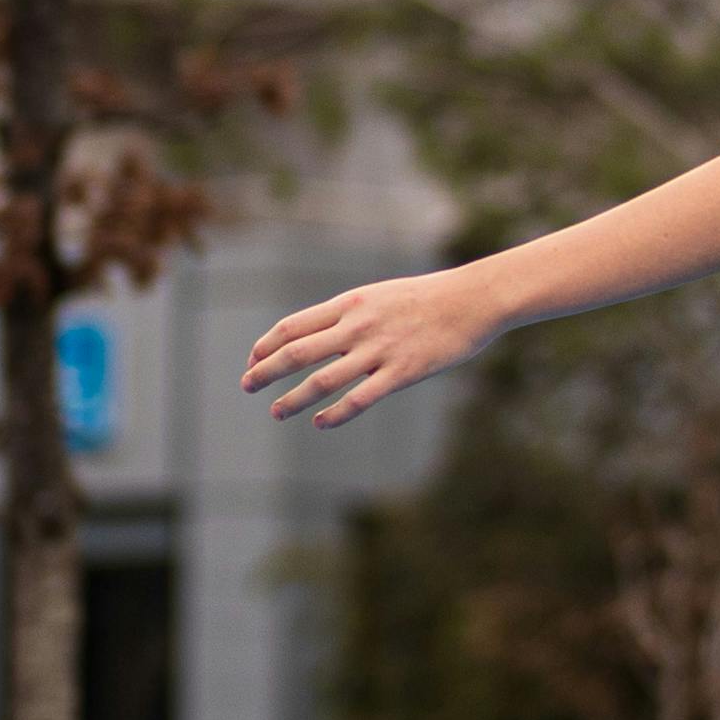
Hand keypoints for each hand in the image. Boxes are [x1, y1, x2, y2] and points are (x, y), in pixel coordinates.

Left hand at [242, 265, 500, 431]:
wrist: (472, 300)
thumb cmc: (427, 299)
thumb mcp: (379, 296)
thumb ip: (349, 316)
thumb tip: (317, 335)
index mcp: (350, 304)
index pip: (293, 326)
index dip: (265, 346)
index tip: (252, 361)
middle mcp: (358, 326)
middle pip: (297, 352)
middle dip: (265, 371)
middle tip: (247, 386)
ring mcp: (379, 350)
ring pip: (323, 380)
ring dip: (293, 398)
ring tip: (276, 411)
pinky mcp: (402, 373)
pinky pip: (360, 399)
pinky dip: (335, 414)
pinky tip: (320, 423)